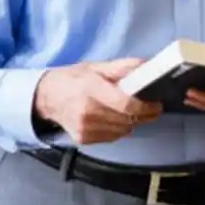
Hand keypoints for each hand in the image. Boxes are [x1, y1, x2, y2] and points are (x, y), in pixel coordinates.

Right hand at [33, 59, 162, 144]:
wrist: (48, 97)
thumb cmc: (74, 79)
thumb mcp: (96, 67)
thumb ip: (122, 67)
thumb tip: (146, 66)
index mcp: (92, 89)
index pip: (126, 105)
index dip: (146, 107)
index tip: (156, 104)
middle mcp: (87, 111)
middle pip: (127, 119)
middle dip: (144, 114)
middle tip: (150, 107)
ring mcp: (85, 128)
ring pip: (123, 130)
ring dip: (131, 122)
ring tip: (129, 111)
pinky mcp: (83, 139)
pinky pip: (112, 137)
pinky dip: (119, 129)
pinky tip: (114, 118)